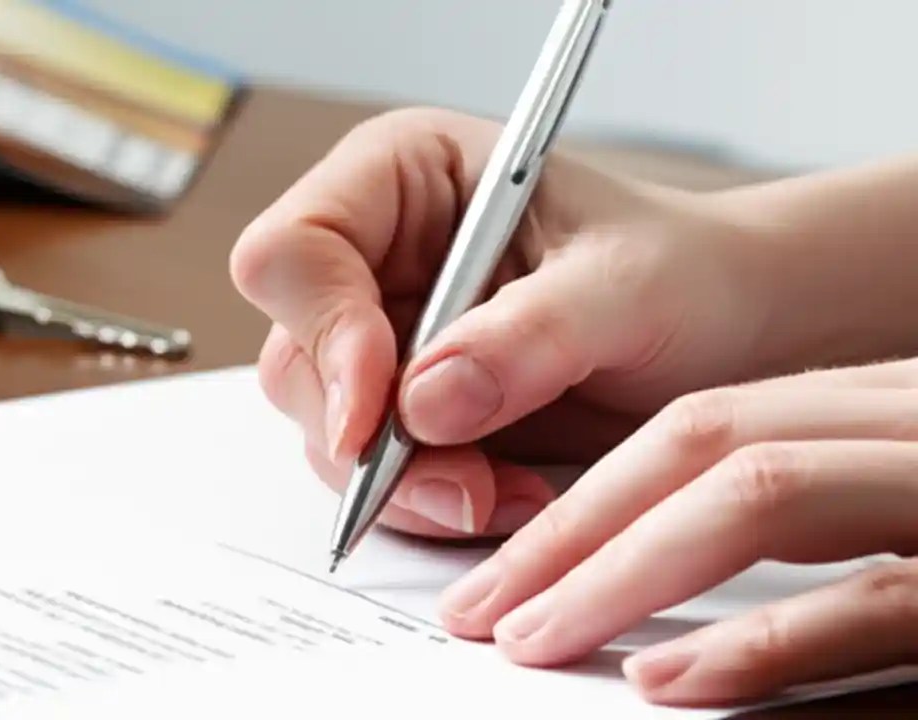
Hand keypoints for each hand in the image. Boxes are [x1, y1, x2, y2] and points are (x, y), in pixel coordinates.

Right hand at [230, 107, 779, 537]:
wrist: (732, 333)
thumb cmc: (687, 273)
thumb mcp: (626, 288)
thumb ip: (525, 335)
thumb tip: (419, 402)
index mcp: (403, 178)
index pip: (295, 248)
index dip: (323, 330)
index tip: (380, 408)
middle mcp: (375, 254)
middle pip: (297, 353)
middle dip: (369, 435)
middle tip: (460, 482)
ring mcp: (385, 335)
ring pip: (327, 426)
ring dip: (406, 481)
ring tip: (503, 491)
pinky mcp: (405, 407)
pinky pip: (376, 473)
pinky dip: (432, 501)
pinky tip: (506, 494)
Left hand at [441, 358, 917, 705]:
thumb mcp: (898, 497)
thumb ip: (804, 519)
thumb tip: (659, 585)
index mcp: (877, 402)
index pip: (702, 425)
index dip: (586, 499)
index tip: (501, 572)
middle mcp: (903, 417)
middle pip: (705, 442)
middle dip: (572, 530)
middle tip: (478, 607)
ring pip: (757, 493)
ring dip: (624, 571)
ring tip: (534, 638)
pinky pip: (868, 596)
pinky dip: (754, 639)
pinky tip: (662, 676)